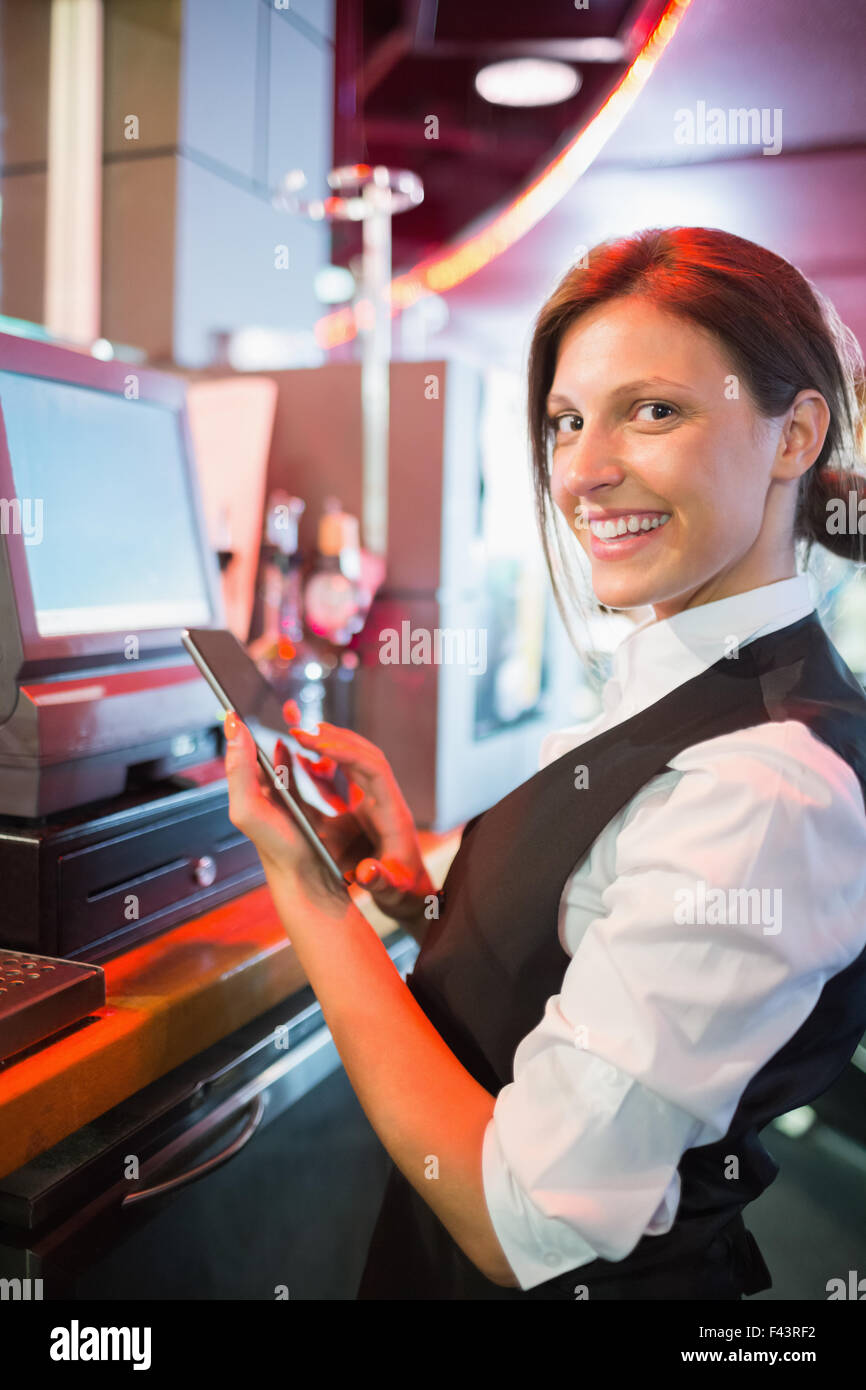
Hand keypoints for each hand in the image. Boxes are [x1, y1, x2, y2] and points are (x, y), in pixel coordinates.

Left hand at [222, 709, 346, 902]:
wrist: (311, 876)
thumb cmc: (277, 847)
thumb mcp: (248, 808)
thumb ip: (238, 769)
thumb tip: (233, 726)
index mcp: (245, 788)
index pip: (236, 746)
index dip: (234, 722)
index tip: (233, 696)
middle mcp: (259, 790)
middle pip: (251, 748)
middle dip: (252, 722)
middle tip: (251, 696)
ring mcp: (278, 795)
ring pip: (270, 757)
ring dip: (271, 736)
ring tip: (275, 714)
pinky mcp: (299, 802)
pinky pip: (292, 770)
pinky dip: (291, 756)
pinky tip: (291, 747)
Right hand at [275, 699, 436, 924]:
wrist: (412, 893)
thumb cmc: (403, 890)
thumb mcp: (392, 889)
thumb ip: (379, 880)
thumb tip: (366, 873)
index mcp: (393, 812)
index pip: (374, 768)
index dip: (347, 753)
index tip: (319, 743)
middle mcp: (386, 799)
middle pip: (364, 755)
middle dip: (334, 739)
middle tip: (301, 729)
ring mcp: (377, 800)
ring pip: (356, 760)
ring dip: (331, 744)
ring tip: (301, 734)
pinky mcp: (366, 807)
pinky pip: (347, 776)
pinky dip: (327, 764)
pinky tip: (306, 758)